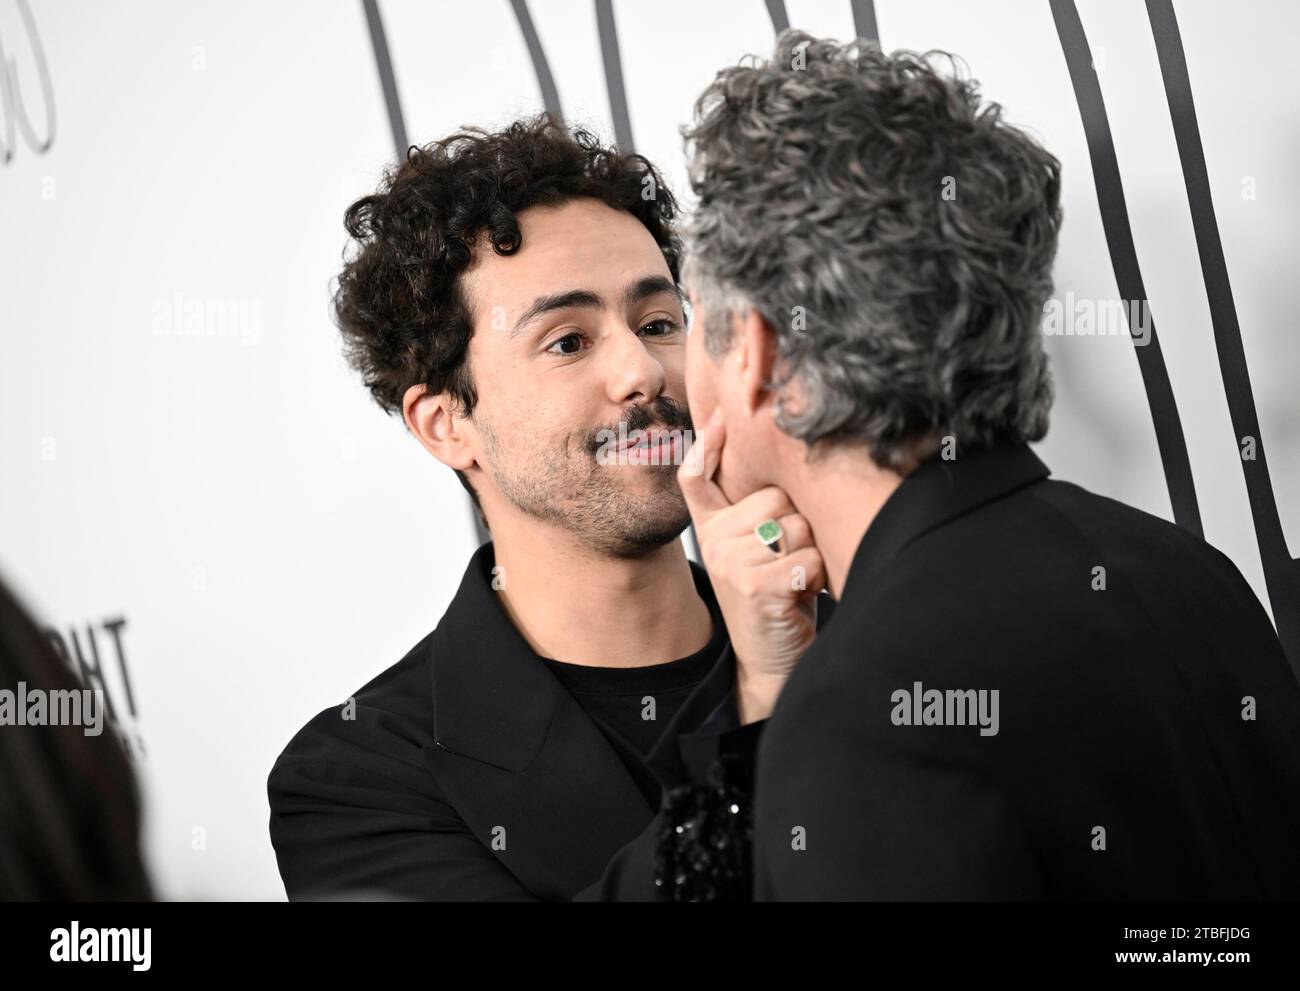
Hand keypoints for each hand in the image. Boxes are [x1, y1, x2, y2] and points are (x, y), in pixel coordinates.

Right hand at [678, 408, 825, 722]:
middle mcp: (715, 540)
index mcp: (712, 528)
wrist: (773, 664)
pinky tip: (800, 596)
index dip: (707, 444)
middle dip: (798, 524)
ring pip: (797, 526)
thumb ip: (760, 510)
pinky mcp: (755, 584)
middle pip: (776, 496)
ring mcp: (731, 561)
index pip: (698, 477)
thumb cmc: (777, 598)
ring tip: (795, 580)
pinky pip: (808, 556)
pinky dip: (817, 577)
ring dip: (811, 554)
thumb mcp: (758, 550)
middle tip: (789, 562)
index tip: (718, 417)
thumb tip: (790, 453)